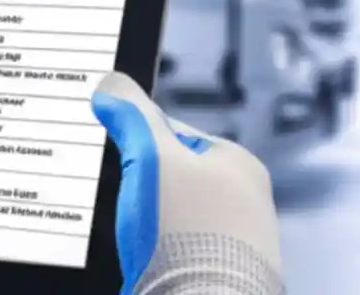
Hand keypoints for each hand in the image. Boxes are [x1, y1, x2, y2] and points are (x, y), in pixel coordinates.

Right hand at [92, 72, 283, 294]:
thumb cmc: (188, 231)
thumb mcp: (153, 155)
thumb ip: (132, 115)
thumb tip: (113, 84)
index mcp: (240, 165)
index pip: (174, 135)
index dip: (138, 142)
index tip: (117, 157)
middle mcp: (246, 203)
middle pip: (171, 179)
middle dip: (142, 190)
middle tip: (124, 202)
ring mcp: (236, 245)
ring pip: (171, 221)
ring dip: (148, 228)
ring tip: (136, 239)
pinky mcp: (220, 277)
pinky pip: (177, 255)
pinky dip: (157, 257)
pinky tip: (147, 263)